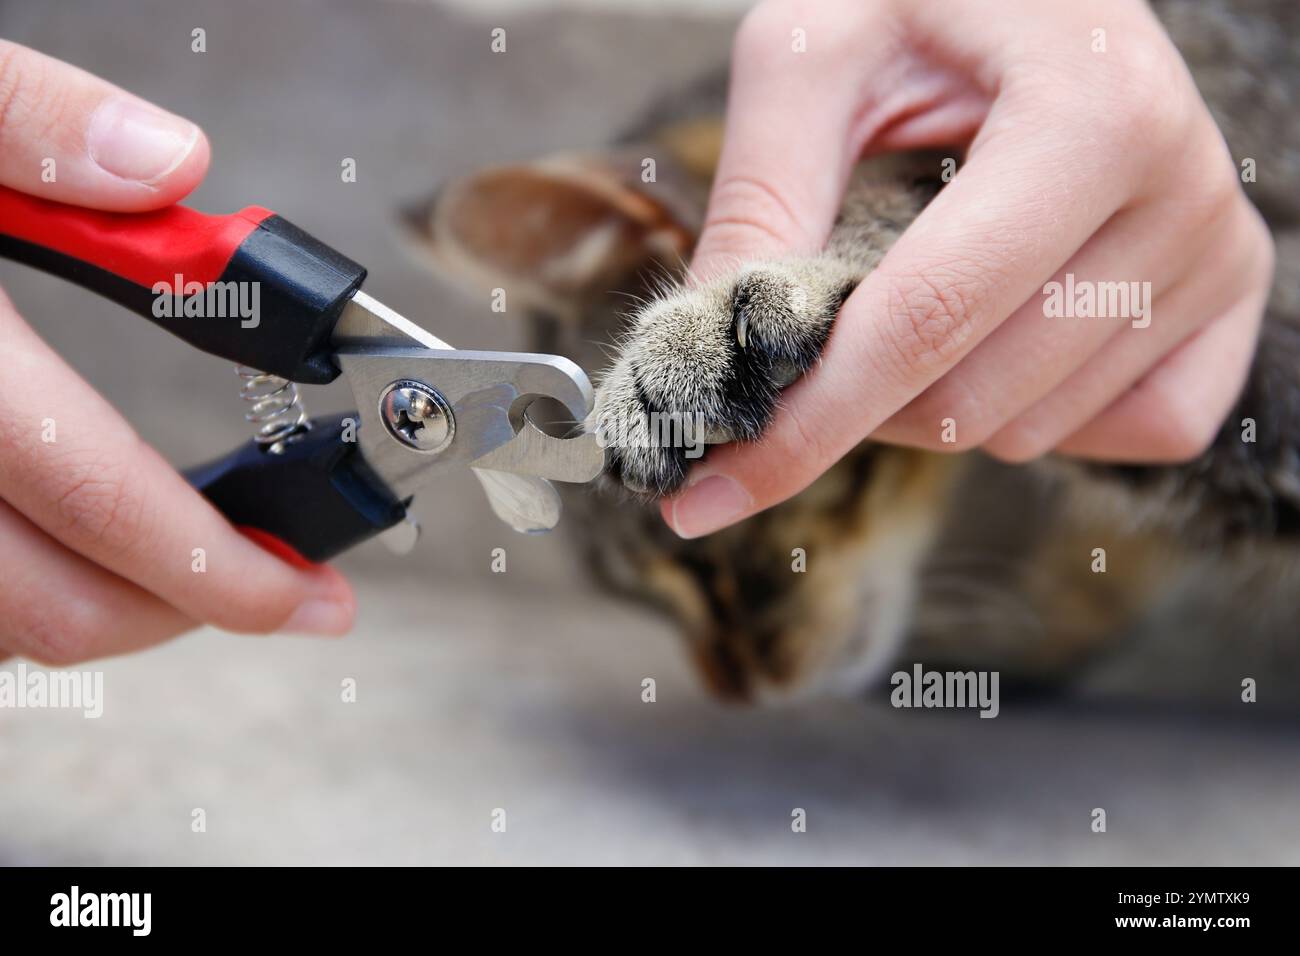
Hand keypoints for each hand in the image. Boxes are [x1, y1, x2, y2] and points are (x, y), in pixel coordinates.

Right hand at [0, 40, 353, 663]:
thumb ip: (29, 124)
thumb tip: (169, 164)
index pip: (101, 499)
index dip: (227, 570)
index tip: (307, 594)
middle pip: (55, 609)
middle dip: (187, 610)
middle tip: (271, 588)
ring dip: (105, 612)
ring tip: (187, 571)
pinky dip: (21, 593)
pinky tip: (66, 547)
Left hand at [664, 0, 1273, 537]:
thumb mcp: (816, 53)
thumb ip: (761, 194)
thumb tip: (705, 349)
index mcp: (1087, 115)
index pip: (923, 321)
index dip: (802, 426)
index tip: (703, 497)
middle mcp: (1181, 194)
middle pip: (969, 400)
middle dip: (857, 399)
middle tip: (823, 318)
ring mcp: (1218, 254)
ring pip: (1030, 430)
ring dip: (937, 398)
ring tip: (924, 287)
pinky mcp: (1230, 302)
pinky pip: (1131, 432)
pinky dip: (1041, 413)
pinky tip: (1004, 334)